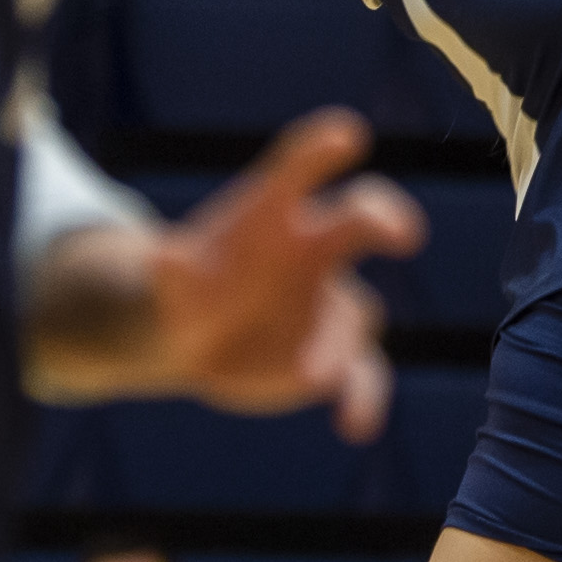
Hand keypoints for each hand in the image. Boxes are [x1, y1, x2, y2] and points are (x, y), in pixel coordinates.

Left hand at [143, 109, 427, 439]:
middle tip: (401, 231)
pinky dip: (362, 399)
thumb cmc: (193, 285)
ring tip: (312, 373)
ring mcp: (332, 303)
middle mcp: (316, 248)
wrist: (197, 337)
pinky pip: (363, 376)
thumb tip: (161, 258)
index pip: (301, 168)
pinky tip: (353, 426)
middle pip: (357, 219)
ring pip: (358, 313)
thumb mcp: (171, 277)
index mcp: (277, 210)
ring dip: (337, 341)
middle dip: (381, 218)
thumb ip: (172, 270)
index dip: (324, 149)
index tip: (348, 135)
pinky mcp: (338, 357)